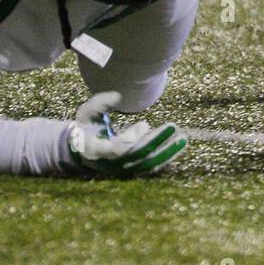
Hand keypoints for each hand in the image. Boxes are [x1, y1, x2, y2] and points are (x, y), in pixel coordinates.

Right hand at [68, 91, 187, 175]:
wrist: (80, 151)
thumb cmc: (84, 128)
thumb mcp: (85, 113)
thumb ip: (99, 103)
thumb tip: (117, 96)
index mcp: (98, 150)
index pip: (116, 149)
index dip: (131, 138)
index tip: (145, 125)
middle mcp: (112, 162)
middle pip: (138, 155)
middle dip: (157, 142)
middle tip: (173, 127)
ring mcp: (123, 167)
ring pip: (148, 163)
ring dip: (167, 152)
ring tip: (183, 139)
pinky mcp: (132, 168)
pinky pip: (151, 164)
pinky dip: (165, 156)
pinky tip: (178, 145)